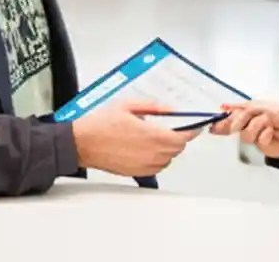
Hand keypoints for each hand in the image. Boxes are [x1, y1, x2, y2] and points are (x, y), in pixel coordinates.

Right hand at [71, 100, 199, 177]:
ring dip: (168, 149)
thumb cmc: (101, 124)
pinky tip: (146, 148)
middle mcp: (151, 154)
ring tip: (155, 137)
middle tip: (170, 128)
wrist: (82, 143)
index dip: (192, 131)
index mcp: (152, 135)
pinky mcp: (136, 173)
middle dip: (178, 138)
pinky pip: (157, 167)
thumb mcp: (128, 105)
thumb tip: (170, 108)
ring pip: (168, 159)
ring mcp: (144, 166)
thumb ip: (153, 106)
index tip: (196, 126)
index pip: (183, 137)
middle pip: (177, 149)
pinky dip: (158, 159)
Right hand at [207, 100, 278, 158]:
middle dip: (242, 120)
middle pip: (235, 126)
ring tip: (267, 123)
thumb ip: (239, 108)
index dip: (221, 122)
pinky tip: (271, 132)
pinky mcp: (261, 146)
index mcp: (247, 114)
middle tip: (249, 116)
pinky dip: (266, 133)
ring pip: (246, 133)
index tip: (213, 126)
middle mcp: (249, 125)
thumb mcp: (258, 105)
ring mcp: (254, 136)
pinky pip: (258, 140)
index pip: (229, 118)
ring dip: (258, 124)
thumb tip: (223, 107)